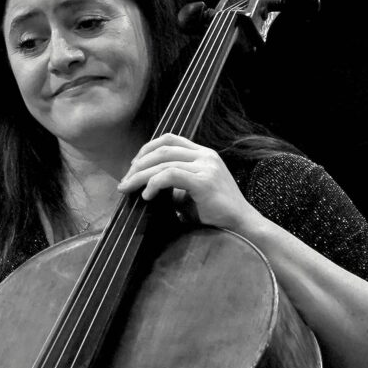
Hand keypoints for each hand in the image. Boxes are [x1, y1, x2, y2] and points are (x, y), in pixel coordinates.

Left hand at [116, 134, 256, 234]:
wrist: (242, 227)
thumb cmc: (215, 215)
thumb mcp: (191, 193)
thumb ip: (173, 184)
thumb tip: (145, 185)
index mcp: (204, 155)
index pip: (170, 140)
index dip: (147, 149)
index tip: (133, 166)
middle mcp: (206, 156)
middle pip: (162, 149)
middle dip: (138, 164)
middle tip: (125, 181)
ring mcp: (207, 167)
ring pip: (163, 162)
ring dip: (140, 176)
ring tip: (128, 189)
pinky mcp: (205, 182)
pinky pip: (170, 176)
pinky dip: (154, 184)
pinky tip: (146, 196)